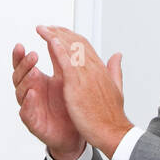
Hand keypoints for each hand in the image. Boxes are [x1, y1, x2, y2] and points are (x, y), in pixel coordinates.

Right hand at [12, 42, 84, 159]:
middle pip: (19, 76)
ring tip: (35, 71)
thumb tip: (57, 37)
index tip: (20, 45)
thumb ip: (59, 60)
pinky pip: (26, 112)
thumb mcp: (65, 78)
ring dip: (26, 80)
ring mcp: (30, 107)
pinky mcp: (33, 122)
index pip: (23, 65)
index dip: (19, 56)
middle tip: (33, 55)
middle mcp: (30, 92)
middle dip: (24, 64)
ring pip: (21, 92)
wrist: (75, 133)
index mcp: (36, 81)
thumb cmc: (67, 106)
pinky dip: (28, 103)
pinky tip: (32, 94)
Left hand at [35, 25, 129, 156]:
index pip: (85, 45)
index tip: (59, 31)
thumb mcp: (116, 88)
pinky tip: (50, 41)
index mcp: (101, 69)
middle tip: (47, 27)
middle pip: (76, 43)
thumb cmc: (112, 115)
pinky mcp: (78, 86)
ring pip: (70, 49)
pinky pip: (67, 63)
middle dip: (60, 32)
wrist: (113, 133)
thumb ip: (115, 70)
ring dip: (55, 36)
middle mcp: (95, 69)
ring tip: (42, 29)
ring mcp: (87, 76)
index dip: (70, 36)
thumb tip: (117, 55)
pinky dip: (59, 50)